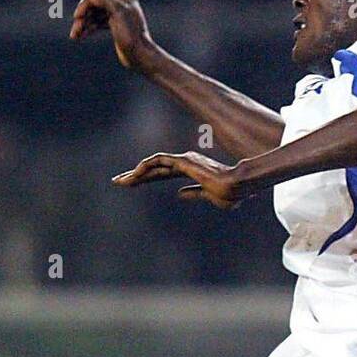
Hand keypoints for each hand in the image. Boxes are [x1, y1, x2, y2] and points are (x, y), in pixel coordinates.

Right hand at [69, 0, 154, 70]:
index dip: (85, 4)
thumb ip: (106, 0)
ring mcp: (118, 14)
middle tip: (74, 29)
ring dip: (83, 24)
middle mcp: (121, 3)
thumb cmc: (131, 37)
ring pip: (94, 14)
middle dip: (83, 16)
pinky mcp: (115, 26)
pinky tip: (80, 35)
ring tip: (74, 35)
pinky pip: (98, 22)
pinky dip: (89, 28)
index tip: (77, 17)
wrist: (141, 57)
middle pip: (95, 4)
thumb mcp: (119, 15)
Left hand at [112, 151, 243, 208]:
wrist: (238, 187)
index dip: (147, 179)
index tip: (133, 184)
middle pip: (154, 169)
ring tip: (119, 182)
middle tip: (118, 181)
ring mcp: (183, 161)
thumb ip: (194, 193)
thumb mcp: (209, 196)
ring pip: (152, 165)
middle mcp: (185, 163)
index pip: (163, 174)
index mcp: (191, 171)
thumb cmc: (230, 193)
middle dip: (135, 176)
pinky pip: (158, 162)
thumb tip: (179, 194)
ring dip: (135, 174)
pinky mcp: (183, 161)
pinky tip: (133, 175)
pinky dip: (144, 167)